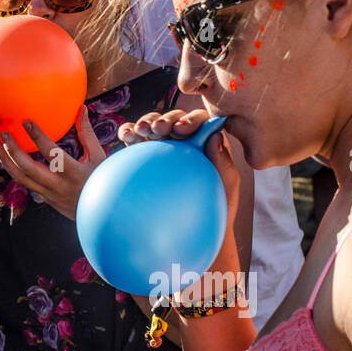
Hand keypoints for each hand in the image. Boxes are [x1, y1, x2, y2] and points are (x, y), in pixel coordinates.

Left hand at [0, 106, 105, 219]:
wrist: (101, 213)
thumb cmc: (102, 179)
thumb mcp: (98, 156)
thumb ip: (87, 133)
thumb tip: (80, 108)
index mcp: (74, 173)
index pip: (52, 154)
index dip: (38, 137)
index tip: (26, 122)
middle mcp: (58, 186)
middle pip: (28, 169)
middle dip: (12, 151)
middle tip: (3, 134)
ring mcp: (49, 194)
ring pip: (21, 178)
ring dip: (5, 160)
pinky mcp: (44, 198)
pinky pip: (24, 182)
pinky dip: (12, 168)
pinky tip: (5, 156)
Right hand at [118, 108, 240, 216]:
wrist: (188, 231)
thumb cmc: (215, 210)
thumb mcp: (226, 186)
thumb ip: (222, 161)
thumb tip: (215, 134)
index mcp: (206, 143)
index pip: (199, 121)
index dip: (190, 118)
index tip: (180, 130)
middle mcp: (184, 142)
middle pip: (173, 119)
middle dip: (165, 119)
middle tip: (158, 129)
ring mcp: (162, 148)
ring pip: (152, 125)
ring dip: (145, 122)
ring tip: (139, 130)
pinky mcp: (143, 157)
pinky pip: (135, 142)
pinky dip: (128, 133)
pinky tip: (125, 135)